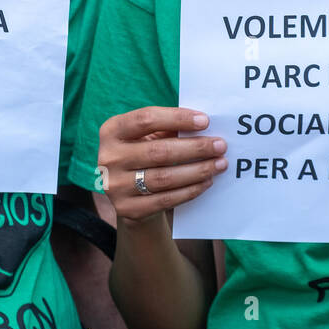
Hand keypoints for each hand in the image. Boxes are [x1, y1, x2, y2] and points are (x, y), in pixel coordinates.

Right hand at [97, 107, 226, 225]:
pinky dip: (190, 190)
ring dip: (197, 170)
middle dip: (195, 147)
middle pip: (158, 151)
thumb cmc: (145, 155)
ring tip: (219, 164)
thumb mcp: (148, 137)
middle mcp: (108, 158)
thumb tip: (204, 124)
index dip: (177, 118)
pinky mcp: (128, 209)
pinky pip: (166, 199)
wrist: (128, 195)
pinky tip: (207, 182)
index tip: (205, 121)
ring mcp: (116, 186)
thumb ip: (168, 128)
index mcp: (111, 131)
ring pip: (165, 178)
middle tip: (220, 145)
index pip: (146, 119)